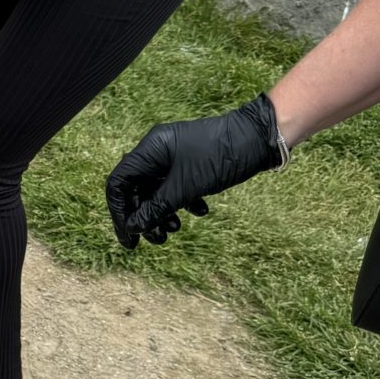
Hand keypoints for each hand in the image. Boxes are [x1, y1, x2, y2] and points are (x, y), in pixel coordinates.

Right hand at [106, 93, 287, 248]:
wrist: (260, 138)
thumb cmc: (221, 157)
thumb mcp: (186, 187)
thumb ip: (156, 208)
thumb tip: (134, 227)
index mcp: (150, 150)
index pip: (118, 183)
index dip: (119, 212)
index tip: (129, 238)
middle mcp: (157, 151)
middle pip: (137, 190)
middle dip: (144, 217)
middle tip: (156, 240)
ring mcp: (174, 156)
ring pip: (156, 191)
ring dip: (163, 213)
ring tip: (175, 230)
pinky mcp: (190, 163)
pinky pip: (175, 187)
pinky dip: (182, 202)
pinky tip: (200, 211)